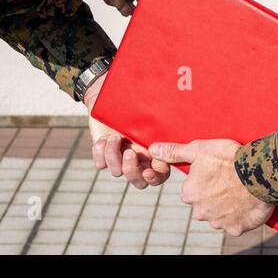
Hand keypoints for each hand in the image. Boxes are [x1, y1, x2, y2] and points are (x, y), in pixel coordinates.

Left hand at [83, 74, 170, 188]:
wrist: (110, 95)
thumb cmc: (135, 102)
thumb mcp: (149, 113)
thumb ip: (161, 123)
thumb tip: (177, 118)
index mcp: (154, 152)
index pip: (160, 175)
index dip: (155, 178)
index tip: (148, 171)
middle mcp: (139, 159)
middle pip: (139, 182)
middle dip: (132, 171)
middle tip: (129, 153)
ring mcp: (120, 159)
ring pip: (118, 173)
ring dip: (114, 155)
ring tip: (114, 137)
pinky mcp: (103, 156)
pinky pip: (101, 164)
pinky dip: (100, 152)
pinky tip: (103, 139)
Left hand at [150, 138, 271, 235]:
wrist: (261, 173)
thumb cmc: (230, 158)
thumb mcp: (200, 149)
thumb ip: (175, 152)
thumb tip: (153, 149)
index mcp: (190, 193)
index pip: (191, 189)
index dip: (204, 180)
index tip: (216, 172)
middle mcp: (200, 212)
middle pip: (204, 204)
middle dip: (213, 195)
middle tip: (228, 181)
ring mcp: (218, 222)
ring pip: (219, 215)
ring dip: (226, 206)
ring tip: (239, 190)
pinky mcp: (236, 229)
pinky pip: (235, 223)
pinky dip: (239, 215)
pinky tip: (245, 202)